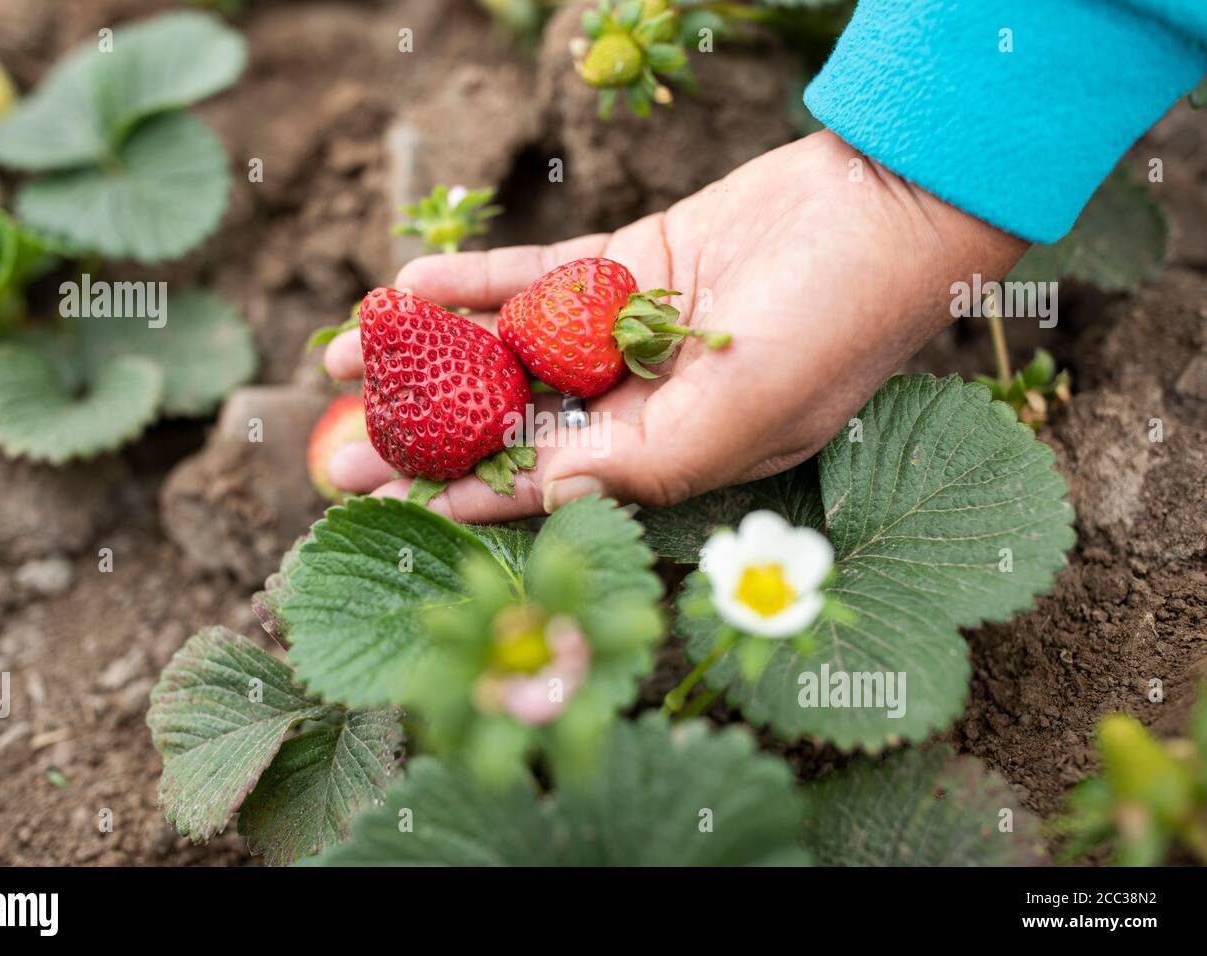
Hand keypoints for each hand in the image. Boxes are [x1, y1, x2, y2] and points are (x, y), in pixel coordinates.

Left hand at [324, 130, 1025, 522]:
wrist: (884, 205)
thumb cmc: (835, 325)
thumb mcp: (742, 413)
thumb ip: (645, 462)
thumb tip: (554, 496)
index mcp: (671, 454)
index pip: (555, 484)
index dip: (474, 496)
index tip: (400, 510)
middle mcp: (642, 400)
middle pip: (512, 422)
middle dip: (427, 437)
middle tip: (343, 455)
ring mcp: (627, 332)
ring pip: (508, 351)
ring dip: (428, 357)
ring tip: (339, 365)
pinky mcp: (623, 268)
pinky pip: (533, 279)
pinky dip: (474, 283)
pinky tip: (407, 291)